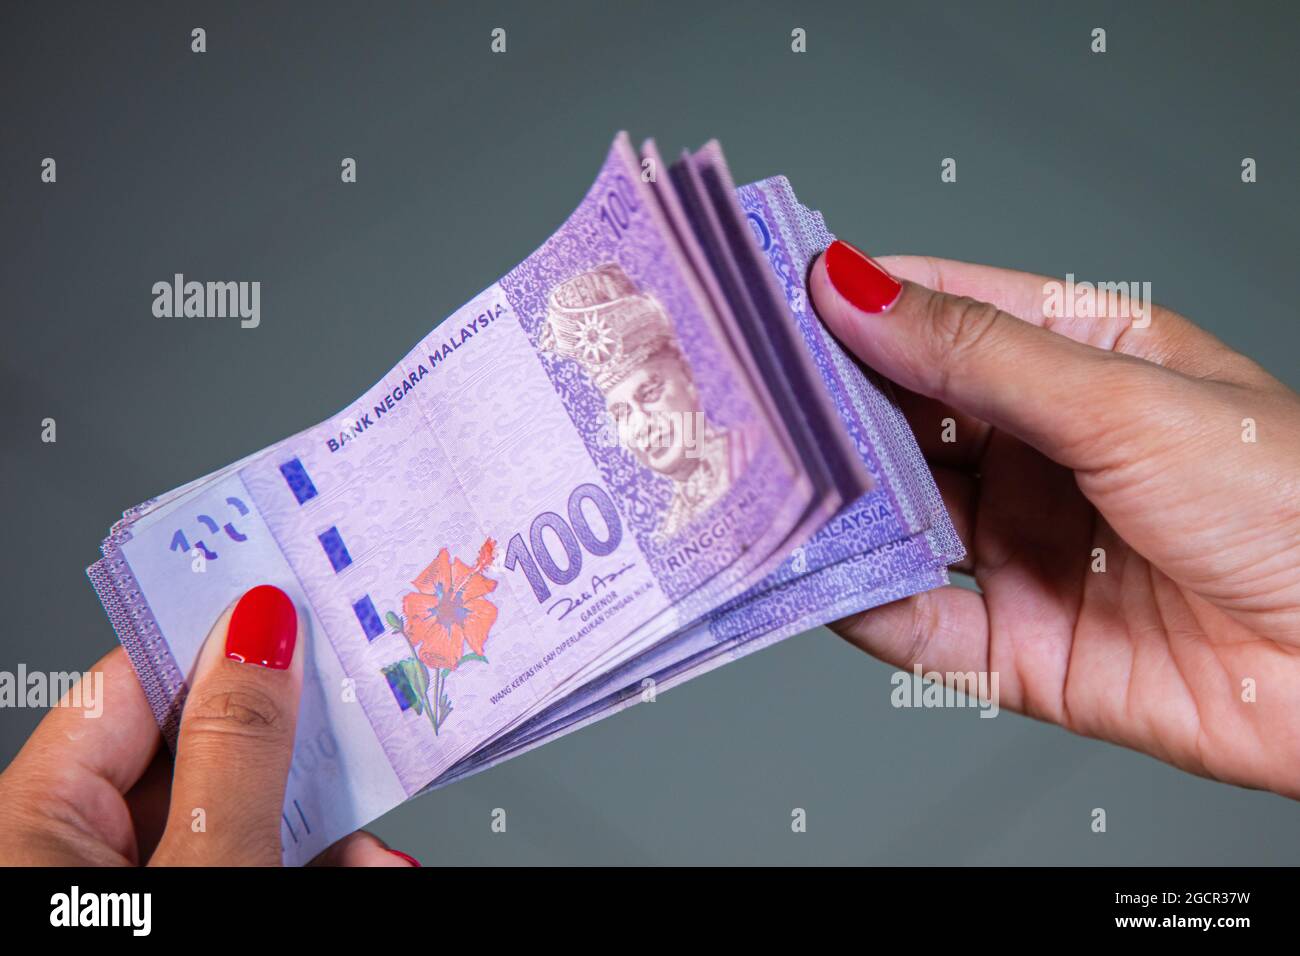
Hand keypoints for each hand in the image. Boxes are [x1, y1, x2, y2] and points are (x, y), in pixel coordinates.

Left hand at [0, 585, 420, 865]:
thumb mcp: (207, 866)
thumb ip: (236, 750)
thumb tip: (260, 625)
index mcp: (36, 821)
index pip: (134, 686)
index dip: (221, 637)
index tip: (298, 595)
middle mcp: (77, 851)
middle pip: (204, 752)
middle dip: (299, 748)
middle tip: (368, 708)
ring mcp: (138, 887)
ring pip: (243, 820)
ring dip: (327, 824)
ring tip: (376, 836)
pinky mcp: (189, 908)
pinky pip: (254, 863)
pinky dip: (316, 863)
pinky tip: (363, 863)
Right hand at [811, 242, 1299, 798]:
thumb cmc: (1294, 505)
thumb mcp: (1123, 404)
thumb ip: (977, 356)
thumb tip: (856, 290)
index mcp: (1080, 367)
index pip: (944, 318)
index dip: (859, 303)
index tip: (774, 296)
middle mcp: (1042, 455)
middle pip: (907, 422)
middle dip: (831, 412)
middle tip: (745, 399)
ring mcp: (1027, 550)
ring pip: (901, 521)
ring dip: (838, 509)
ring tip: (763, 488)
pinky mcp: (1020, 646)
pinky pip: (921, 627)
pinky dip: (864, 608)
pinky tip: (822, 583)